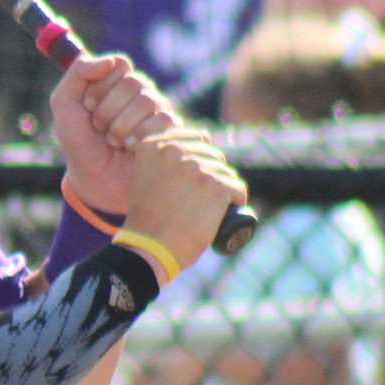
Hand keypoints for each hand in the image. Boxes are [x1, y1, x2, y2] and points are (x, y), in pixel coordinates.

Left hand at [49, 53, 179, 212]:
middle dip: (108, 109)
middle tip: (98, 128)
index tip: (87, 105)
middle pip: (134, 82)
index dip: (101, 85)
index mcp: (117, 82)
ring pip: (148, 101)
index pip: (119, 64)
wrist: (93, 179)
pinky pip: (162, 121)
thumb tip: (110, 61)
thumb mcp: (64, 105)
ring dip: (121, 125)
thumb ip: (78, 74)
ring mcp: (158, 110)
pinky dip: (139, 136)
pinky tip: (129, 148)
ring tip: (113, 142)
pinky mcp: (170, 131)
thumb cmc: (79, 142)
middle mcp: (140, 92)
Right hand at [122, 126, 247, 273]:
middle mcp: (174, 150)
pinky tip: (223, 213)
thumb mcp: (146, 176)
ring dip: (222, 189)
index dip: (198, 159)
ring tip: (206, 209)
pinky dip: (235, 201)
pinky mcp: (216, 185)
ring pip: (225, 172)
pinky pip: (237, 188)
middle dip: (210, 174)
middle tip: (196, 200)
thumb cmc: (148, 218)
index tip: (190, 182)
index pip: (195, 139)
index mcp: (154, 146)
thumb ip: (164, 156)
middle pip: (211, 154)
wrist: (150, 247)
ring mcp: (197, 167)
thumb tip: (203, 137)